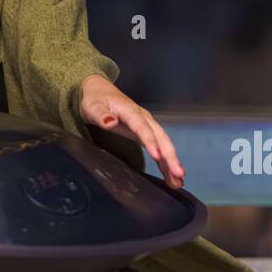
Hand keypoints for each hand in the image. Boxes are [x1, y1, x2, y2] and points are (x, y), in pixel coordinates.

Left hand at [78, 74, 185, 188]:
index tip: (157, 155)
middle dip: (170, 155)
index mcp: (129, 111)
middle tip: (178, 172)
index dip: (150, 141)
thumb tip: (110, 122)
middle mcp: (143, 117)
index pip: (142, 127)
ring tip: (178, 180)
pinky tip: (171, 175)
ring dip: (171, 161)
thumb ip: (101, 115)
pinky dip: (166, 161)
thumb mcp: (92, 106)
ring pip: (163, 143)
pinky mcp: (146, 133)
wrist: (99, 91)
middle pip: (160, 137)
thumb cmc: (96, 99)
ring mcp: (146, 125)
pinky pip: (159, 148)